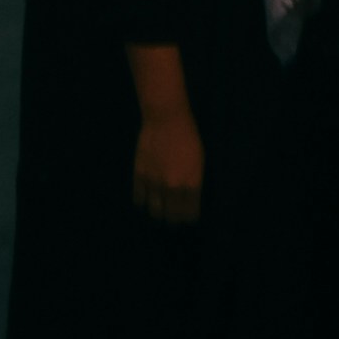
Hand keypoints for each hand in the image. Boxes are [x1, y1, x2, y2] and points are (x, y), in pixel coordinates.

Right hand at [131, 93, 205, 225]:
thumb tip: (187, 201)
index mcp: (191, 183)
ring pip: (154, 210)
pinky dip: (142, 201)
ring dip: (157, 212)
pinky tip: (145, 197)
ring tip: (159, 209)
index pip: (189, 214)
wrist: (166, 118)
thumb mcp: (199, 161)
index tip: (186, 217)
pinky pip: (139, 198)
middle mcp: (173, 186)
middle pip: (171, 216)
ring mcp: (155, 181)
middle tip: (172, 217)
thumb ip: (193, 183)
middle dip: (173, 219)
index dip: (188, 218)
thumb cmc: (188, 137)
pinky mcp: (140, 174)